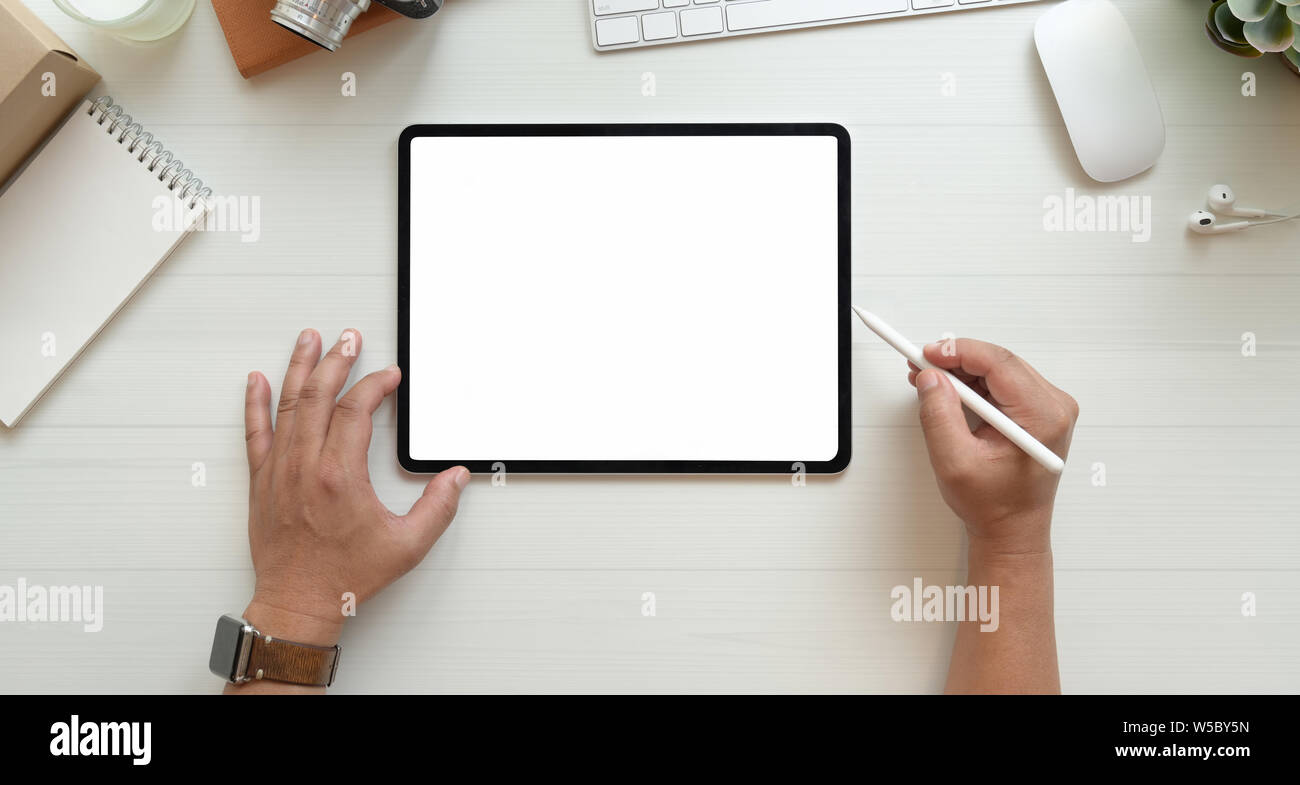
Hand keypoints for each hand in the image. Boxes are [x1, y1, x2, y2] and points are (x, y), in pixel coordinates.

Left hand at [240, 328, 468, 650]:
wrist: (298, 602)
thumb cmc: (345, 577)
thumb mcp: (407, 546)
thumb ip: (438, 509)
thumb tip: (455, 479)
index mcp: (339, 476)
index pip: (355, 411)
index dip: (375, 385)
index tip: (389, 377)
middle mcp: (304, 467)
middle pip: (318, 396)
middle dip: (337, 361)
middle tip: (350, 338)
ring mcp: (279, 472)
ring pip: (287, 405)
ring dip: (299, 367)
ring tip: (309, 340)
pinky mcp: (262, 482)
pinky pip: (255, 433)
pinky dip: (255, 403)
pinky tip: (257, 381)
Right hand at [907, 338, 1077, 556]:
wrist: (1012, 530)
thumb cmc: (994, 506)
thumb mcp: (954, 462)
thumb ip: (939, 415)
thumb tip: (931, 378)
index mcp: (1042, 417)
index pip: (999, 364)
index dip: (958, 352)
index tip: (926, 354)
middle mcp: (1053, 407)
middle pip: (998, 362)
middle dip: (955, 360)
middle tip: (919, 365)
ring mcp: (1047, 408)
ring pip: (997, 370)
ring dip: (961, 372)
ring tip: (929, 381)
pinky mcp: (1036, 411)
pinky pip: (1001, 383)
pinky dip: (972, 384)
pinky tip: (949, 392)